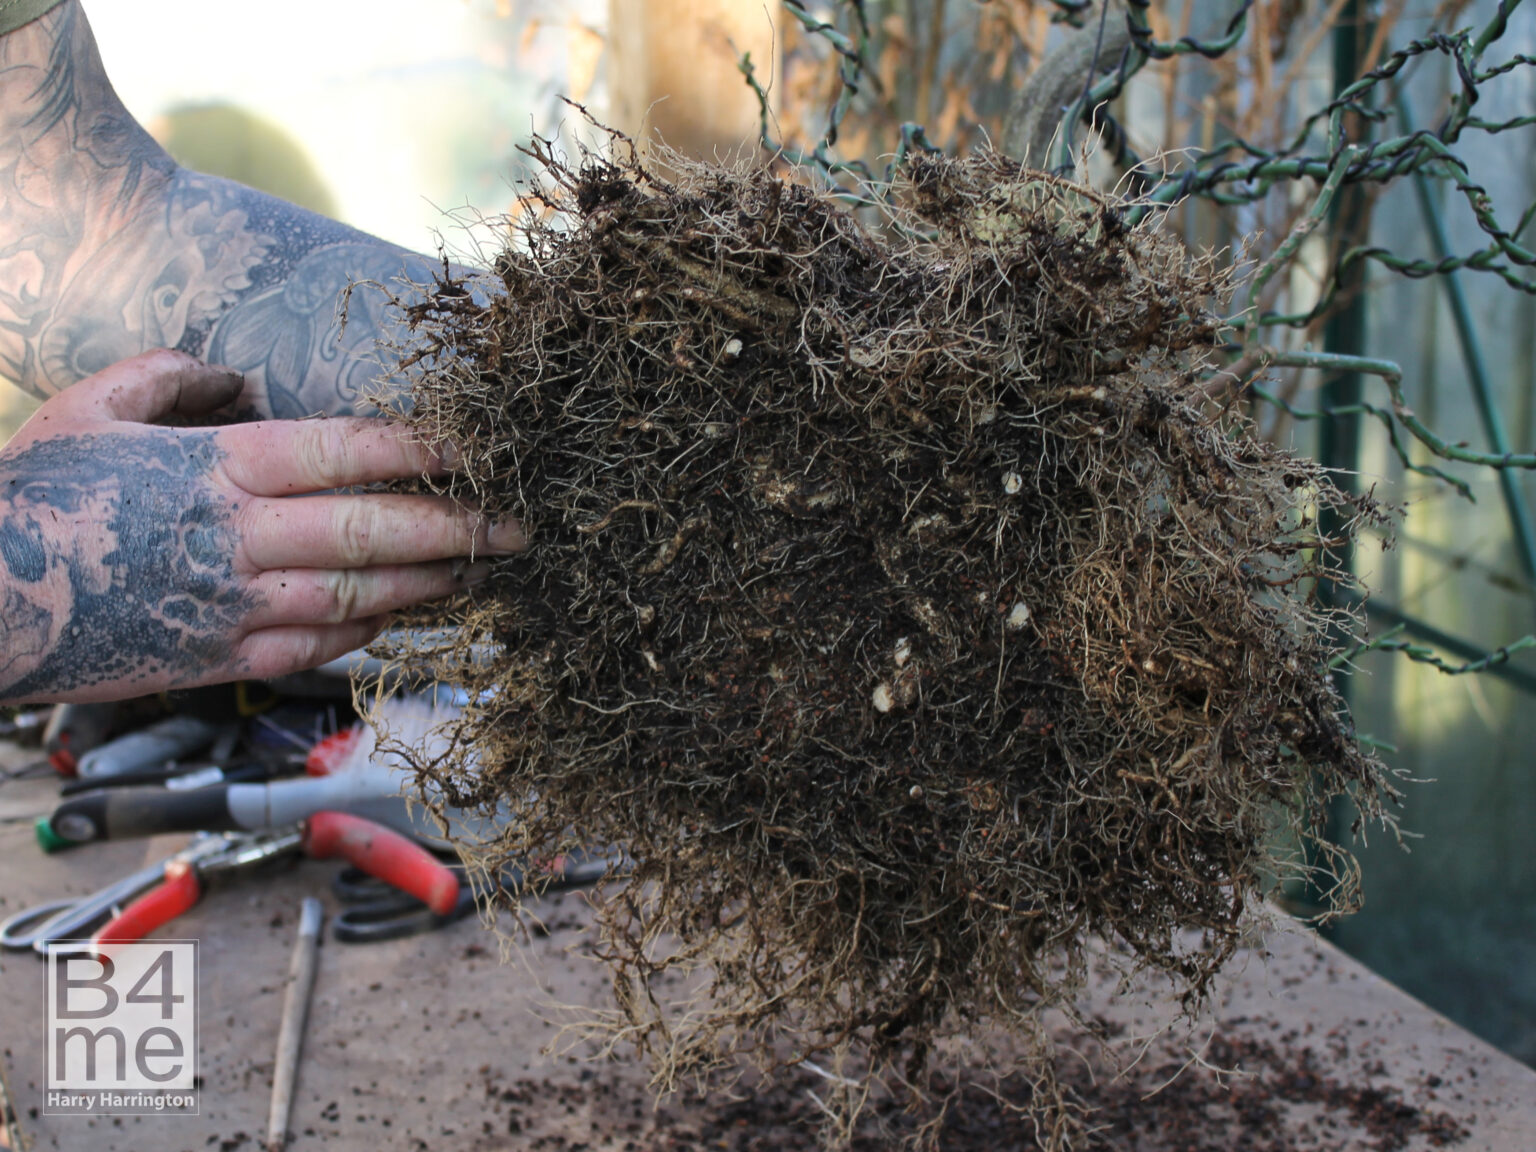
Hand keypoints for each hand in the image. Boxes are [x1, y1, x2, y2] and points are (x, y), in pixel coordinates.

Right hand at [0, 349, 518, 702]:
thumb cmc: (32, 498)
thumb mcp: (91, 408)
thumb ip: (170, 375)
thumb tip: (233, 375)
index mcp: (216, 470)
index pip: (347, 452)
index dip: (424, 449)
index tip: (480, 447)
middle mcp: (240, 540)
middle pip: (376, 534)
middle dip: (460, 529)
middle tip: (523, 526)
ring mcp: (237, 607)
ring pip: (363, 596)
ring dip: (435, 584)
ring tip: (488, 569)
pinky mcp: (225, 659)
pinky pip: (324, 643)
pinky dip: (375, 626)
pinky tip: (412, 610)